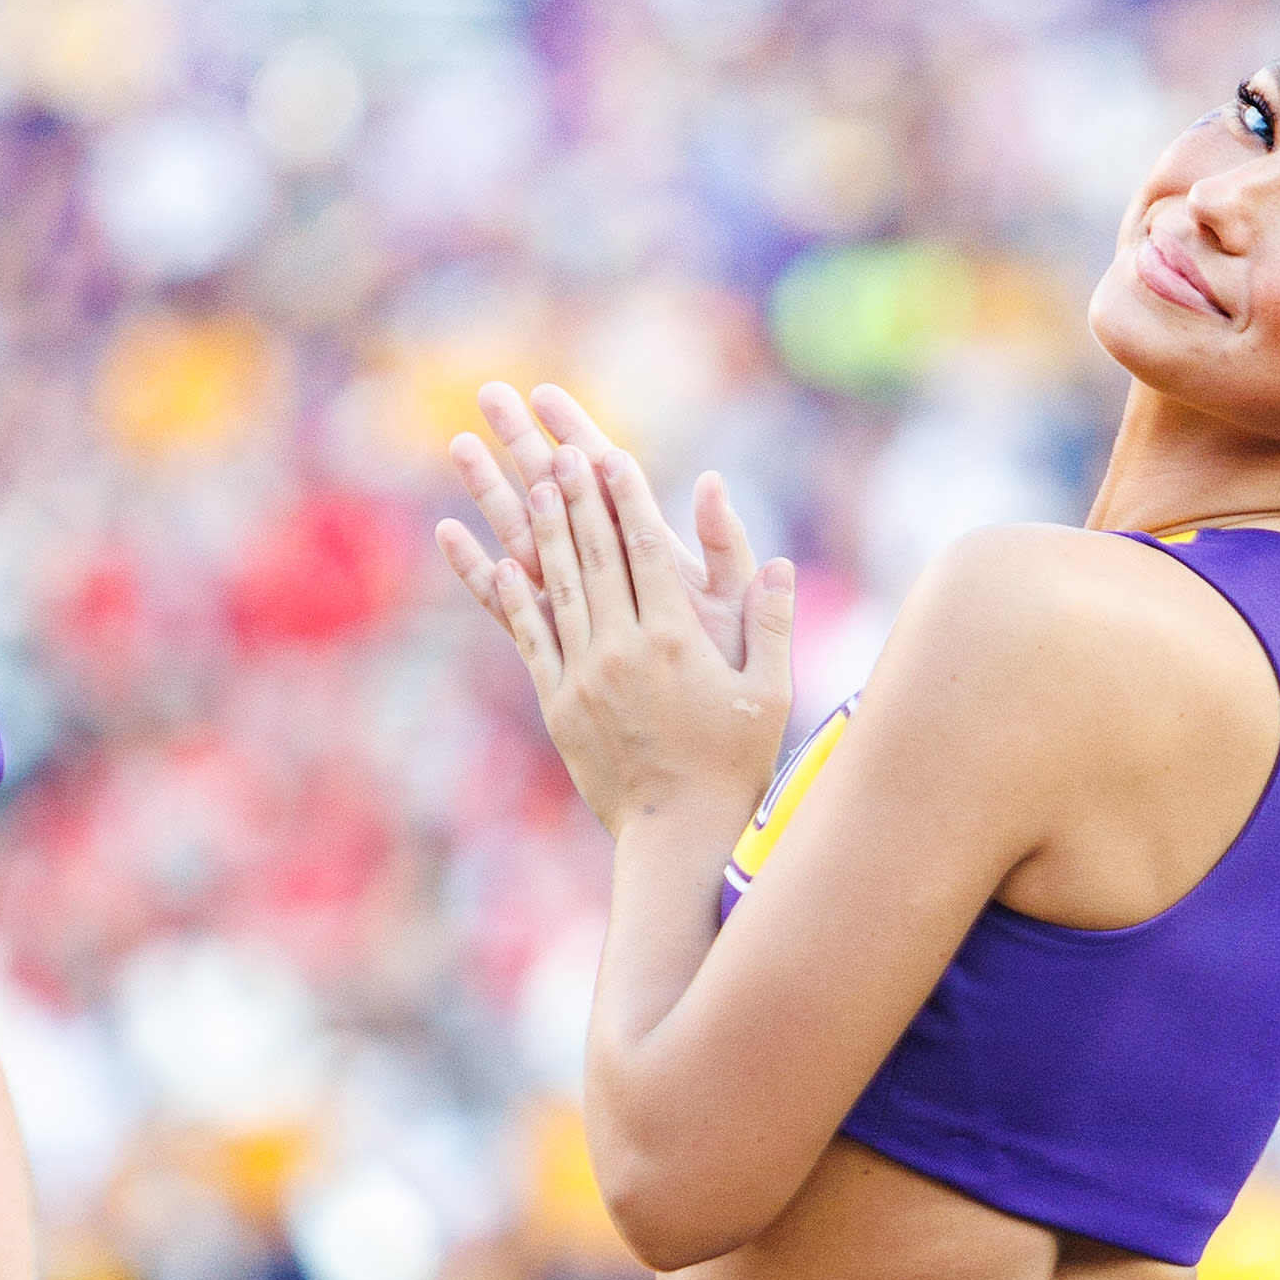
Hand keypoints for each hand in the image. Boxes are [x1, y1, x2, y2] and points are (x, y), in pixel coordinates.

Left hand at [438, 432, 794, 839]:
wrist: (679, 830)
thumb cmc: (734, 760)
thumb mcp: (768, 691)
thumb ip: (770, 623)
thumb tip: (781, 564)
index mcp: (676, 641)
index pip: (646, 550)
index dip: (625, 497)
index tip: (610, 454)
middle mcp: (623, 650)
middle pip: (595, 557)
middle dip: (576, 497)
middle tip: (557, 448)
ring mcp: (584, 675)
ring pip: (557, 587)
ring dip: (542, 532)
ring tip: (530, 485)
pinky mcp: (559, 702)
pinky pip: (529, 638)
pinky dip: (512, 598)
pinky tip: (499, 562)